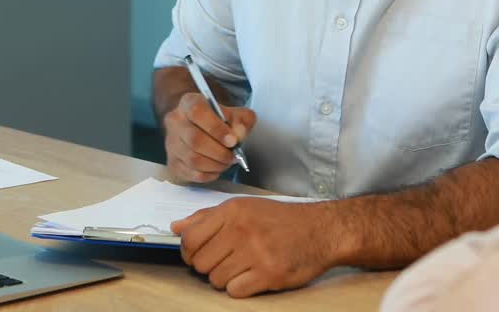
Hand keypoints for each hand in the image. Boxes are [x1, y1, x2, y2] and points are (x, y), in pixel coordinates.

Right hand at [162, 92, 255, 182]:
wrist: (202, 130)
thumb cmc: (220, 121)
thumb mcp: (236, 114)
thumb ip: (242, 121)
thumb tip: (239, 134)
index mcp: (189, 102)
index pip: (197, 112)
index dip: (216, 128)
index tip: (232, 141)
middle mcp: (175, 121)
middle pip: (195, 139)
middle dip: (219, 152)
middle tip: (233, 156)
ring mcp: (171, 143)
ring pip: (192, 159)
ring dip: (215, 164)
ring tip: (226, 162)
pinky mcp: (173, 162)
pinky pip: (191, 173)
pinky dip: (209, 174)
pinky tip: (216, 168)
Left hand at [171, 197, 342, 297]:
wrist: (321, 230)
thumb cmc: (281, 220)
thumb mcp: (244, 207)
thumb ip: (207, 217)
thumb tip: (177, 227)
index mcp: (232, 211)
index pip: (190, 239)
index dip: (188, 252)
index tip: (197, 255)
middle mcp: (241, 230)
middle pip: (200, 263)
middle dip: (209, 266)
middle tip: (226, 262)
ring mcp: (255, 253)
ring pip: (215, 280)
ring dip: (225, 278)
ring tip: (242, 268)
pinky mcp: (269, 274)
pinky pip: (235, 291)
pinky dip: (240, 288)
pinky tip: (252, 277)